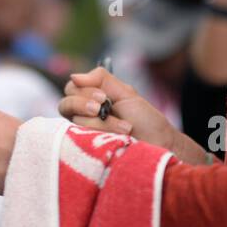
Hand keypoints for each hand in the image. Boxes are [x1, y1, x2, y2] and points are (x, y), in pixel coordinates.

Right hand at [60, 67, 205, 162]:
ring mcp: (84, 135)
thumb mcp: (125, 93)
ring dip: (103, 123)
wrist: (161, 144)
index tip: (103, 96)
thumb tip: (74, 75)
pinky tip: (119, 136)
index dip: (83, 91)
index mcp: (92, 100)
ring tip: (125, 128)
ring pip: (77, 122)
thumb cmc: (145, 120)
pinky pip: (81, 139)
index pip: (71, 89)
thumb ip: (101, 79)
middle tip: (102, 107)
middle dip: (84, 104)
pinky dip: (103, 134)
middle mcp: (84, 117)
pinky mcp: (89, 150)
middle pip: (65, 104)